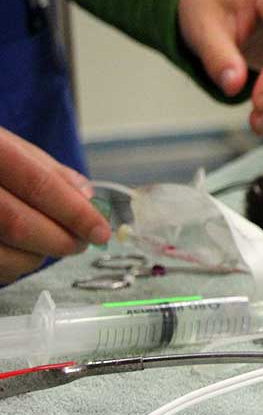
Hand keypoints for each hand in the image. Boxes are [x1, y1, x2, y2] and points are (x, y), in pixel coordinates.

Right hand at [0, 127, 110, 282]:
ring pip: (3, 256)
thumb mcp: (14, 148)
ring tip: (51, 243)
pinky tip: (22, 251)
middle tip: (82, 243)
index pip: (37, 185)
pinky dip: (14, 266)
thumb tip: (89, 200)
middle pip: (19, 224)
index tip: (101, 231)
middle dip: (61, 240)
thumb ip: (51, 172)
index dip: (74, 212)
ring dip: (38, 256)